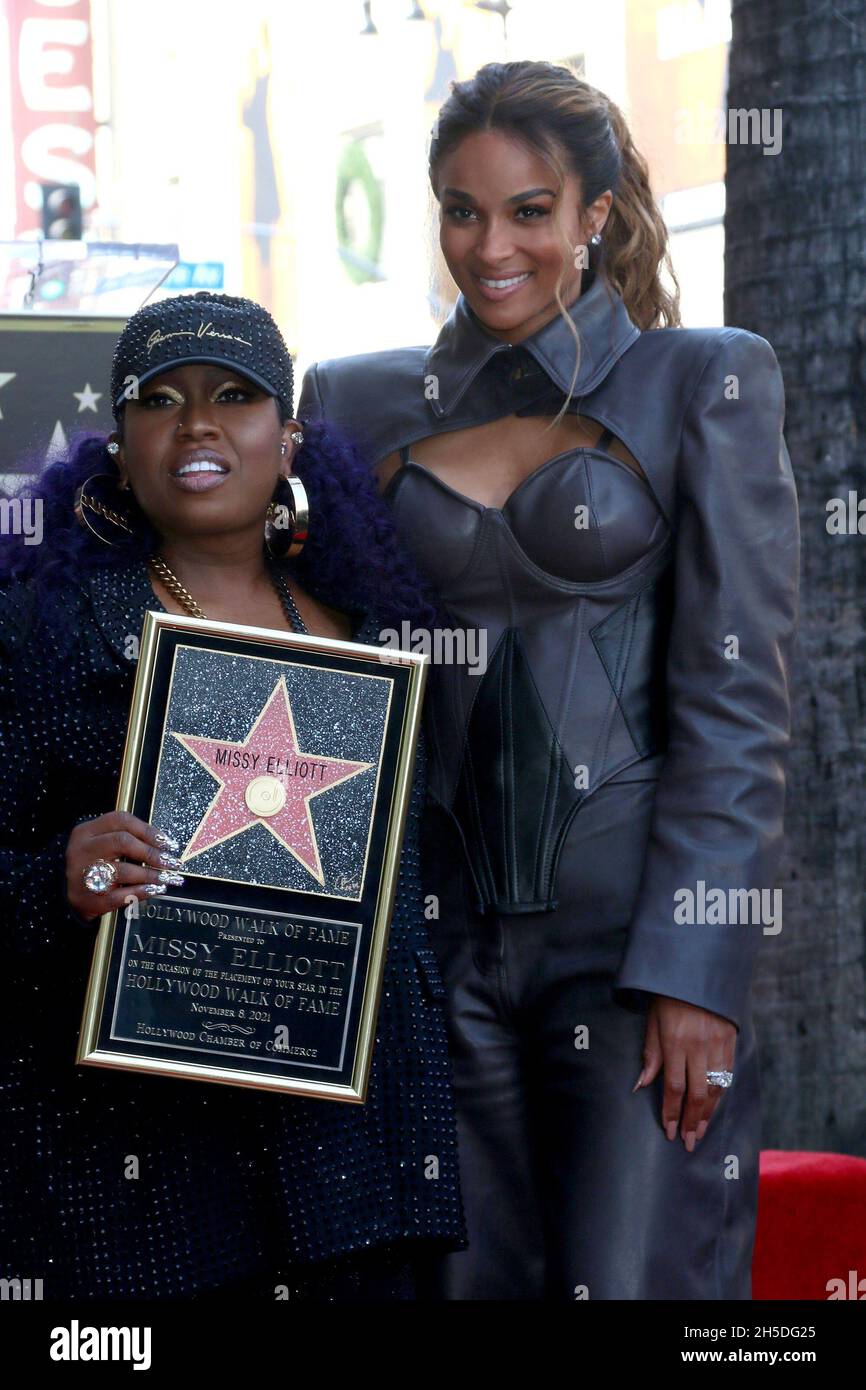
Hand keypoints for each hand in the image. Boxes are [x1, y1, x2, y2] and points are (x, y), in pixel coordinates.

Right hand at [66, 812, 183, 921]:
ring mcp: (84, 875)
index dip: (149, 830)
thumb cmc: (89, 864)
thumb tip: (164, 845)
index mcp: (85, 832)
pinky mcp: (90, 899)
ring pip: (123, 870)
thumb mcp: (98, 843)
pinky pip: (120, 895)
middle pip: (123, 842)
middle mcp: (82, 851)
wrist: (60, 892)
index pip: (121, 821)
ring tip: (168, 878)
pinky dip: (142, 891)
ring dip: (151, 874)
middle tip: (172, 862)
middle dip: (152, 853)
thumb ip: (125, 838)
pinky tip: (156, 889)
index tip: (168, 842)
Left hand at [633, 995, 735, 1151]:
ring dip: (708, 1113)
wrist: (697, 969)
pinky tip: (714, 1107)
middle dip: (692, 1122)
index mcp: (675, 1042)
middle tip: (689, 1142)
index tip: (670, 1132)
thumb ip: (650, 1054)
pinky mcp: (731, 1039)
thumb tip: (640, 1085)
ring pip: (715, 1088)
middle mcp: (698, 1046)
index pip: (674, 1088)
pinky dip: (721, 1094)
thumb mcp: (652, 1021)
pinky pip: (728, 1074)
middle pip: (696, 1094)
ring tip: (701, 1131)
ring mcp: (717, 1043)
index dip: (672, 1113)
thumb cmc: (668, 996)